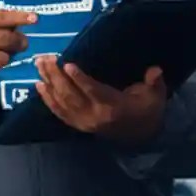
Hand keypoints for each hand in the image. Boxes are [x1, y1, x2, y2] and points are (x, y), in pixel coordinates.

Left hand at [35, 56, 166, 145]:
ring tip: (40, 65)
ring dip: (49, 84)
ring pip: (62, 102)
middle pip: (71, 95)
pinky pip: (59, 112)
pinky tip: (39, 86)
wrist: (141, 136)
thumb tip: (155, 70)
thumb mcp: (155, 96)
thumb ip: (154, 82)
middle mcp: (94, 116)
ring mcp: (84, 122)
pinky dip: (47, 99)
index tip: (67, 64)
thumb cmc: (147, 111)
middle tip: (45, 58)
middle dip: (56, 76)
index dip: (80, 79)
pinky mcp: (78, 125)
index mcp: (113, 107)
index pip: (93, 91)